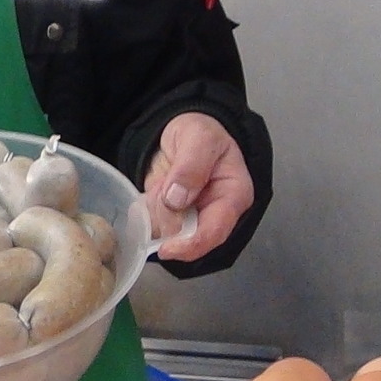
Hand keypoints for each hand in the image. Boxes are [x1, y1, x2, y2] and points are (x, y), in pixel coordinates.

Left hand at [142, 112, 252, 262]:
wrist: (180, 130)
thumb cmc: (200, 132)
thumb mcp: (199, 138)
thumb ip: (191, 166)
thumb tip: (177, 199)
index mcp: (233, 196)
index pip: (216, 231)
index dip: (191, 245)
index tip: (166, 249)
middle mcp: (216, 213)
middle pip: (189, 238)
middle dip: (167, 220)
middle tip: (160, 188)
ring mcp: (193, 218)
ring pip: (168, 233)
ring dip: (155, 211)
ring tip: (162, 181)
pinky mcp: (173, 219)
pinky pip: (153, 225)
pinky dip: (146, 210)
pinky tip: (154, 190)